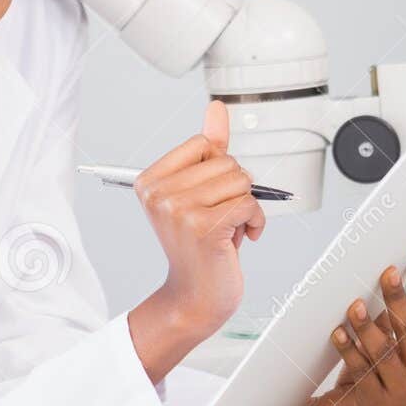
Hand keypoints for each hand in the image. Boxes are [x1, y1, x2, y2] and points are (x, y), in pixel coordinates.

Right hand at [134, 99, 265, 342]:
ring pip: (240, 181)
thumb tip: (216, 108)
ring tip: (229, 228)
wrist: (195, 296)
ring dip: (246, 206)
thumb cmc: (199, 246)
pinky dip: (256, 221)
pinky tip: (241, 238)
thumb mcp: (200, 191)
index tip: (209, 195)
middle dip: (235, 189)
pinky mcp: (204, 228)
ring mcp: (179, 210)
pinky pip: (249, 204)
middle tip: (220, 217)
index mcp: (150, 180)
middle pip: (225, 161)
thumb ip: (209, 148)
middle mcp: (159, 194)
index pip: (202, 144)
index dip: (218, 167)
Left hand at [264, 247, 405, 405]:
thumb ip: (391, 317)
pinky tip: (338, 333)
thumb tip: (389, 273)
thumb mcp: (385, 342)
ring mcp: (403, 394)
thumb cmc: (368, 375)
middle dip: (397, 298)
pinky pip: (362, 369)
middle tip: (386, 273)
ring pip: (385, 351)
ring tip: (354, 306)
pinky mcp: (377, 405)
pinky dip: (349, 349)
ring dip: (368, 326)